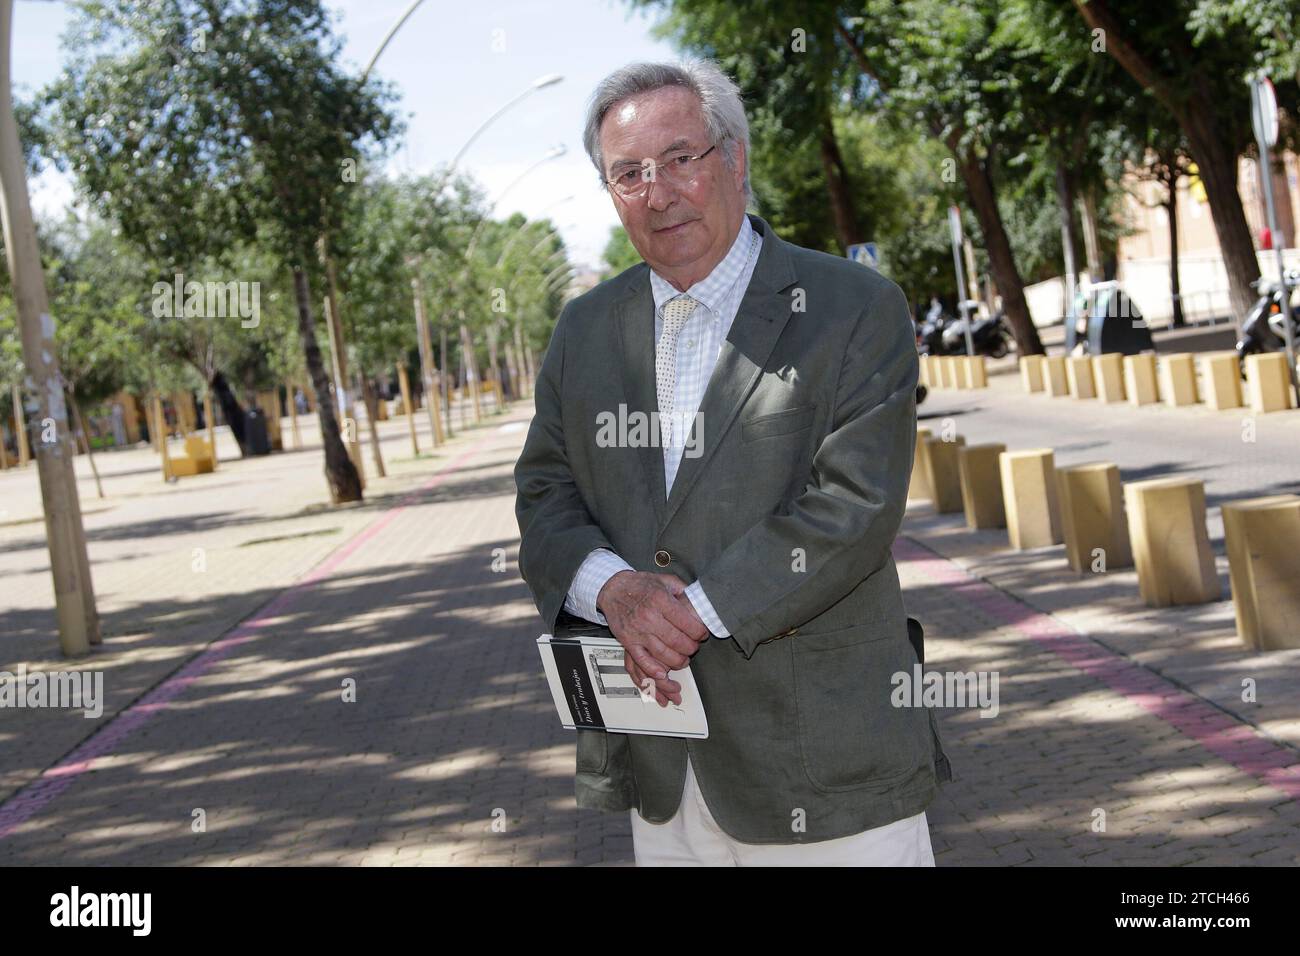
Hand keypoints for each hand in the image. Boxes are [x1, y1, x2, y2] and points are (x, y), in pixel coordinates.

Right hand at [598, 571, 708, 706]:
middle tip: (694, 648)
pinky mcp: (628, 642)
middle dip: (691, 648)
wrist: (613, 589)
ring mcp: (638, 631)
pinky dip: (653, 670)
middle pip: (678, 641)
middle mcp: (649, 616)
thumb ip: (683, 590)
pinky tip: (664, 674)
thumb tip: (699, 601)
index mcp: (660, 600)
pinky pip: (642, 660)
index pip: (687, 624)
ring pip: (664, 654)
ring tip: (683, 660)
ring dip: (678, 661)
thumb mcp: (665, 580)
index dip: (699, 633)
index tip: (702, 635)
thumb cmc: (639, 585)